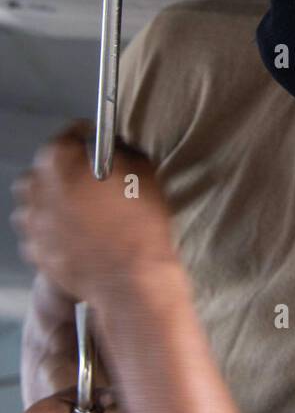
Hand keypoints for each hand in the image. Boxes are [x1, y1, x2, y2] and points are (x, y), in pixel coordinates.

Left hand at [11, 122, 175, 301]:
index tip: (97, 142)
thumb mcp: (143, 170)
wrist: (130, 279)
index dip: (88, 136)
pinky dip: (54, 229)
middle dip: (65, 170)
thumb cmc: (139, 222)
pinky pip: (40, 231)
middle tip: (90, 179)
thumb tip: (115, 149)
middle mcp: (36, 188)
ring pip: (37, 202)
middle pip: (45, 168)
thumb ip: (122, 151)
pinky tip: (78, 234)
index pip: (69, 134)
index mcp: (59, 160)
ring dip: (55, 200)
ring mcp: (32, 222)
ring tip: (81, 209)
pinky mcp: (35, 251)